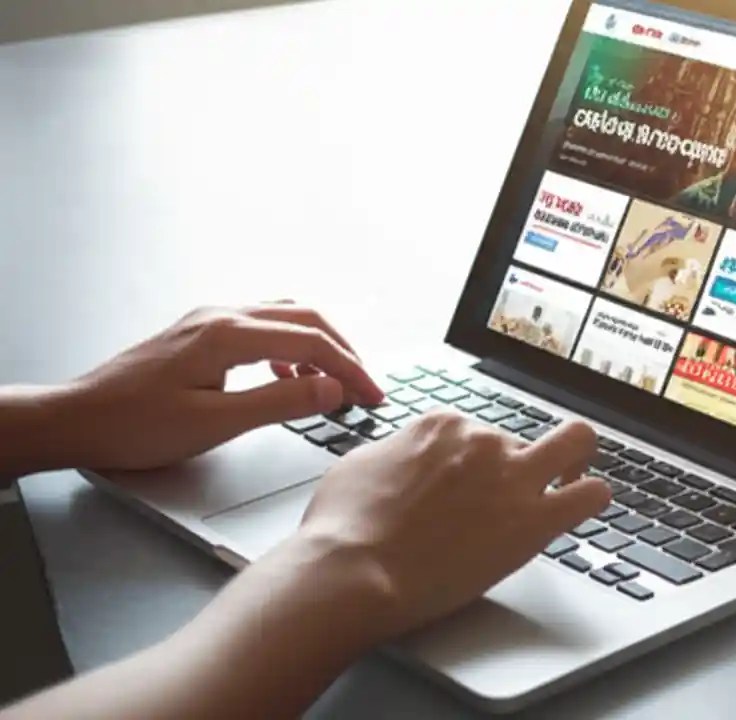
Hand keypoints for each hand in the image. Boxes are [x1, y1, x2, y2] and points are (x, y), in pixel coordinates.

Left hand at [59, 303, 383, 470]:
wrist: (78, 419)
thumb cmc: (136, 426)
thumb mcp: (215, 423)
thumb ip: (280, 403)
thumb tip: (331, 389)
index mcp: (228, 334)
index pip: (312, 341)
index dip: (350, 369)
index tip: (372, 395)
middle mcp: (222, 316)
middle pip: (305, 317)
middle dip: (344, 350)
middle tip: (366, 386)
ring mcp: (209, 320)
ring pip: (285, 316)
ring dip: (319, 343)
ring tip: (337, 380)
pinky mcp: (200, 332)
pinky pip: (262, 326)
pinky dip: (291, 345)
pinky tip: (289, 374)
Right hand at [297, 410, 609, 639]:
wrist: (352, 571)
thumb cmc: (342, 527)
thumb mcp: (360, 465)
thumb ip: (396, 454)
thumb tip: (403, 460)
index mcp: (443, 425)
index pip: (479, 432)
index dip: (478, 464)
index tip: (473, 487)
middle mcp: (483, 440)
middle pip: (522, 441)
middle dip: (522, 464)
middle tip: (520, 491)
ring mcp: (513, 476)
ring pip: (575, 446)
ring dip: (573, 466)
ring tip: (566, 489)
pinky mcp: (535, 519)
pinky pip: (592, 494)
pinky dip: (594, 497)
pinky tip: (586, 506)